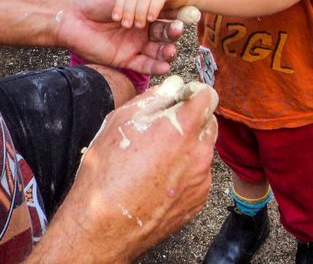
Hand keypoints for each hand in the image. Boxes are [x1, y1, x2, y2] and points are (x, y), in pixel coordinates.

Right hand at [48, 79, 217, 260]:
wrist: (103, 225)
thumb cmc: (107, 171)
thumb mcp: (122, 119)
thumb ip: (155, 97)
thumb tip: (174, 86)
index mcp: (184, 127)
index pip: (209, 95)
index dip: (193, 93)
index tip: (181, 98)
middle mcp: (200, 152)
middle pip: (209, 122)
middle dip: (192, 119)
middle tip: (163, 128)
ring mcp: (202, 179)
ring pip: (203, 150)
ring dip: (188, 146)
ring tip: (156, 158)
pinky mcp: (198, 201)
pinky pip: (199, 176)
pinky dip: (186, 172)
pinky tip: (159, 178)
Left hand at [57, 0, 185, 74]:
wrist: (72, 13)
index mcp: (142, 10)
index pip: (165, 15)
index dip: (177, 15)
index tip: (190, 15)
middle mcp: (141, 28)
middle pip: (164, 34)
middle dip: (173, 33)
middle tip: (177, 30)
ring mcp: (133, 44)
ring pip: (157, 51)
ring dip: (168, 52)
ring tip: (172, 51)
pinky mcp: (124, 59)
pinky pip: (143, 65)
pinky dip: (156, 66)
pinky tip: (165, 65)